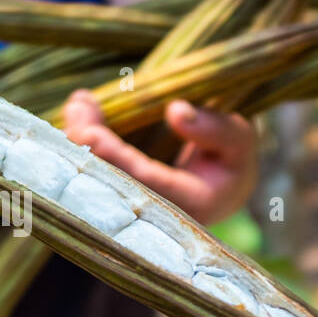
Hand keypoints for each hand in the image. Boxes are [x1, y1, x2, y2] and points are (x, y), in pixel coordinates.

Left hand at [62, 91, 257, 225]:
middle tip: (78, 109)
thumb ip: (216, 129)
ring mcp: (136, 205)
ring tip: (79, 103)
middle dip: (90, 146)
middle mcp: (158, 213)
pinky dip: (85, 139)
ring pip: (99, 176)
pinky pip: (97, 168)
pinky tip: (79, 108)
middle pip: (114, 182)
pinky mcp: (121, 192)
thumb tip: (175, 112)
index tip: (92, 134)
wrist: (220, 184)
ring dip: (81, 140)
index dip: (116, 159)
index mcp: (192, 204)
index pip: (146, 184)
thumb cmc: (232, 161)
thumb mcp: (239, 142)